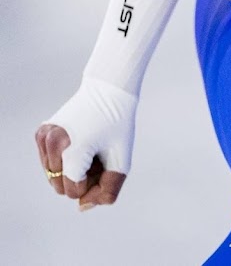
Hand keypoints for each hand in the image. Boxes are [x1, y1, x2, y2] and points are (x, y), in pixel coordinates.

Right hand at [36, 78, 137, 209]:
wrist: (108, 90)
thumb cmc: (119, 125)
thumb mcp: (122, 159)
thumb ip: (108, 190)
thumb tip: (82, 207)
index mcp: (72, 150)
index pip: (74, 192)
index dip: (93, 183)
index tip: (104, 161)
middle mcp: (52, 143)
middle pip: (61, 188)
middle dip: (82, 178)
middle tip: (99, 155)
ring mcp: (44, 137)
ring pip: (53, 177)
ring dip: (73, 170)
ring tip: (90, 148)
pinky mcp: (41, 133)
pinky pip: (50, 163)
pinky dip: (65, 160)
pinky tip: (80, 142)